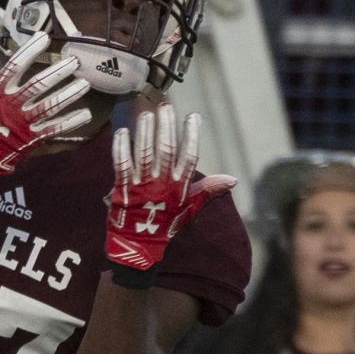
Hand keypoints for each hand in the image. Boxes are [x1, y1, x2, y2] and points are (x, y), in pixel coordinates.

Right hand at [0, 34, 91, 193]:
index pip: (14, 66)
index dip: (29, 51)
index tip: (44, 38)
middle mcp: (10, 106)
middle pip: (37, 86)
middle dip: (57, 73)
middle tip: (75, 61)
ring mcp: (21, 124)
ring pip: (49, 106)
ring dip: (69, 95)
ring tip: (85, 84)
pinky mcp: (30, 140)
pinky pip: (53, 129)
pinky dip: (70, 122)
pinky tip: (86, 114)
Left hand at [105, 104, 232, 284]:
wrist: (138, 246)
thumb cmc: (165, 224)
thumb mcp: (189, 208)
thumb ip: (208, 190)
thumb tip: (233, 179)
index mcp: (180, 189)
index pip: (190, 158)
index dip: (192, 136)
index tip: (193, 116)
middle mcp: (162, 185)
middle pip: (166, 150)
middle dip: (167, 127)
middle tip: (166, 106)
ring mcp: (142, 187)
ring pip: (145, 154)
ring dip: (145, 132)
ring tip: (146, 114)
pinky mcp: (122, 189)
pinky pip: (122, 165)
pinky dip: (121, 147)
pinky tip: (122, 131)